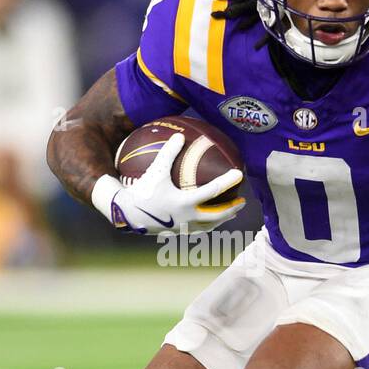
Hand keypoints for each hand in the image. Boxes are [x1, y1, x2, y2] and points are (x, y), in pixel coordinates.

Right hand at [92, 133, 244, 234]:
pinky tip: (206, 218)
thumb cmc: (141, 191)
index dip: (228, 182)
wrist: (125, 215)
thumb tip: (180, 136)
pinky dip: (206, 224)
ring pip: (208, 226)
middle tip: (242, 201)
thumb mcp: (155, 170)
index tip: (239, 174)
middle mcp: (187, 218)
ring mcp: (183, 228)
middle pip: (217, 215)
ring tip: (229, 213)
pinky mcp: (176, 232)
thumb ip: (168, 153)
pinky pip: (197, 229)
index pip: (213, 192)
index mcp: (185, 203)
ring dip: (221, 219)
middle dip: (232, 208)